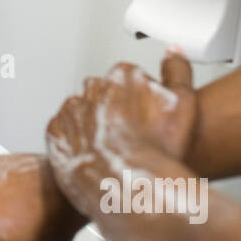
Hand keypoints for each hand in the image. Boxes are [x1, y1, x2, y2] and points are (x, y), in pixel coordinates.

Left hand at [44, 52, 197, 217]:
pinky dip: (75, 143)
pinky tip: (93, 157)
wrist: (129, 189)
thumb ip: (178, 70)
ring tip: (113, 151)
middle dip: (115, 112)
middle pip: (105, 95)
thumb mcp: (185, 104)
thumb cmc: (157, 150)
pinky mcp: (55, 132)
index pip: (129, 81)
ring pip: (83, 114)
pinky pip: (64, 134)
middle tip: (131, 138)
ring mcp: (71, 109)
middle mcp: (93, 87)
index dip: (141, 104)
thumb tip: (172, 50)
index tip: (147, 121)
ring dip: (94, 128)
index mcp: (122, 75)